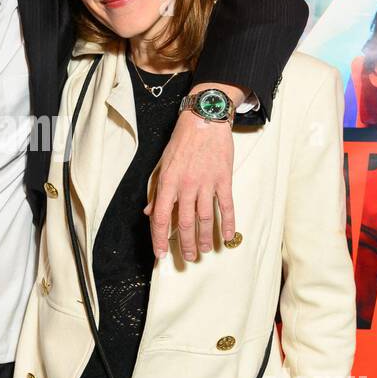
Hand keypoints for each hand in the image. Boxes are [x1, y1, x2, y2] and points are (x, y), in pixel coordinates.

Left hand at [144, 94, 236, 260]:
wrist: (205, 119)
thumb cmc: (182, 141)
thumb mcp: (162, 164)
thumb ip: (156, 190)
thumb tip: (148, 212)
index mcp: (168, 182)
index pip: (160, 217)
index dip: (159, 238)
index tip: (161, 253)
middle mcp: (186, 185)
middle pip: (184, 223)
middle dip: (185, 244)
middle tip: (188, 257)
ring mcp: (206, 182)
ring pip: (204, 218)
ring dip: (205, 238)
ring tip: (204, 250)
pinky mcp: (224, 179)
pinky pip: (226, 206)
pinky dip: (228, 223)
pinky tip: (227, 236)